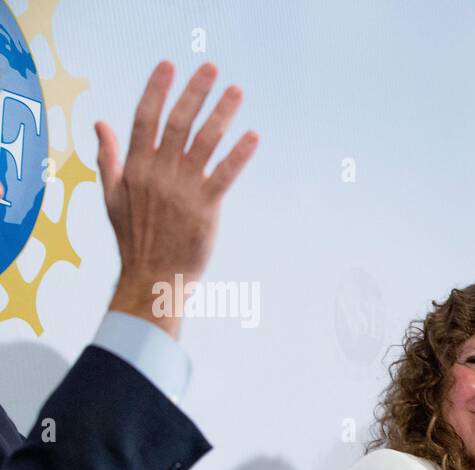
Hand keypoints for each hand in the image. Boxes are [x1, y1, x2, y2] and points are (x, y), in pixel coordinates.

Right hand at [97, 61, 258, 336]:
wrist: (153, 277)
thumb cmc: (134, 237)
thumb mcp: (112, 195)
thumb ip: (108, 157)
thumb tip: (100, 123)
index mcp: (135, 167)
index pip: (144, 118)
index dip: (156, 89)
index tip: (168, 65)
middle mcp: (158, 174)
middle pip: (178, 122)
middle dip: (195, 92)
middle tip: (211, 67)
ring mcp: (182, 190)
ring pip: (204, 143)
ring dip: (222, 114)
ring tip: (237, 91)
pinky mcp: (205, 209)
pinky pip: (225, 175)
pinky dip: (239, 154)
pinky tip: (253, 136)